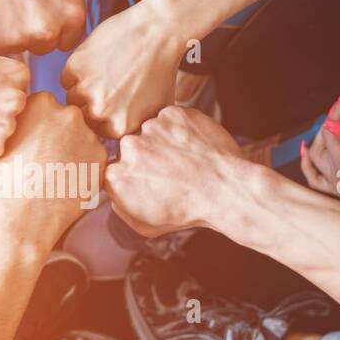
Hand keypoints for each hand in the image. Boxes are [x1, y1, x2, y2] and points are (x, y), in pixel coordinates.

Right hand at [0, 0, 84, 55]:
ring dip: (6, 35)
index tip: (37, 13)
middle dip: (30, 33)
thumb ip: (71, 9)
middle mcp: (48, 32)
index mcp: (72, 17)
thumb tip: (69, 33)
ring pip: (15, 49)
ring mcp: (19, 40)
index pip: (65, 42)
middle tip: (15, 5)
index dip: (50, 29)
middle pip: (41, 48)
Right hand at [0, 92, 107, 242]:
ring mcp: (88, 135)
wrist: (25, 214)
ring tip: (57, 175)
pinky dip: (85, 170)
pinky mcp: (102, 158)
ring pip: (84, 140)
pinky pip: (94, 159)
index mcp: (42, 103)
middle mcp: (68, 113)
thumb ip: (27, 121)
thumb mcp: (7, 138)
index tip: (36, 143)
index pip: (48, 107)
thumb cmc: (10, 179)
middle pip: (69, 121)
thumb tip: (36, 120)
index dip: (42, 127)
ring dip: (75, 153)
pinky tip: (69, 183)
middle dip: (62, 136)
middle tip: (48, 160)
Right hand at [62, 0, 182, 137]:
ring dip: (83, 88)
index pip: (98, 133)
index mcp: (119, 128)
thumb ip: (135, 133)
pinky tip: (99, 61)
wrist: (157, 33)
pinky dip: (78, 71)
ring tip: (106, 73)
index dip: (105, 118)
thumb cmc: (160, 72)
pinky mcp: (76, 67)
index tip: (115, 102)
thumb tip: (120, 152)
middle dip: (93, 104)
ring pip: (72, 99)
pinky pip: (67, 78)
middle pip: (83, 117)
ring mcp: (87, 89)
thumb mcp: (156, 112)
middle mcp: (101, 113)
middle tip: (110, 85)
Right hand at [106, 105, 242, 235]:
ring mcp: (151, 128)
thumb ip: (121, 207)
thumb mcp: (146, 225)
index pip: (116, 168)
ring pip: (151, 130)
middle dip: (147, 155)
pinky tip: (192, 146)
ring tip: (185, 159)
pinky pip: (170, 118)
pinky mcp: (172, 114)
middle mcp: (129, 148)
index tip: (149, 177)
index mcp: (116, 177)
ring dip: (163, 141)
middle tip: (170, 168)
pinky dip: (180, 129)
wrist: (225, 192)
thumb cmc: (188, 212)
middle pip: (131, 146)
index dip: (134, 173)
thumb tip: (114, 190)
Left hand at [299, 86, 339, 209]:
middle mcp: (338, 181)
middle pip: (324, 142)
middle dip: (335, 117)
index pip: (332, 134)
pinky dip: (309, 164)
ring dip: (325, 134)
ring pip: (318, 156)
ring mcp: (338, 188)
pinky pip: (316, 178)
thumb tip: (332, 124)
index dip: (338, 111)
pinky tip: (306, 149)